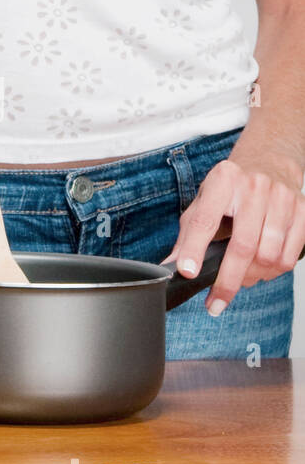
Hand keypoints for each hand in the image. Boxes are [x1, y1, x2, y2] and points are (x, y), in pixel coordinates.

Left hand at [163, 153, 304, 314]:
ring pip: (268, 256)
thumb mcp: (204, 200)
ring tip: (240, 278)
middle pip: (242, 246)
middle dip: (227, 281)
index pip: (204, 220)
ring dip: (252, 277)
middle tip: (216, 300)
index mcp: (222, 181)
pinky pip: (288, 257)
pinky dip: (273, 272)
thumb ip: (189, 233)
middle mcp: (253, 187)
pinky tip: (261, 269)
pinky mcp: (302, 213)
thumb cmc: (232, 186)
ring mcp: (281, 200)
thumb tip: (172, 265)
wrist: (269, 162)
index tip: (187, 272)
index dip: (194, 249)